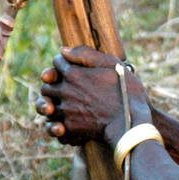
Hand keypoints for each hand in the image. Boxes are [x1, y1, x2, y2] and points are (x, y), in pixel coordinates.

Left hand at [36, 47, 151, 146]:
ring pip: (47, 108)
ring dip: (53, 106)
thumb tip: (63, 50)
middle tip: (64, 89)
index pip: (57, 62)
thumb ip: (87, 55)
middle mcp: (66, 91)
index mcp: (74, 74)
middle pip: (46, 86)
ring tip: (65, 108)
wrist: (132, 122)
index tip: (70, 67)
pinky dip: (60, 127)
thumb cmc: (127, 92)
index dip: (63, 63)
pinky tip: (69, 125)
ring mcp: (66, 111)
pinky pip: (55, 127)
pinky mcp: (70, 129)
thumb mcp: (113, 65)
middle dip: (53, 85)